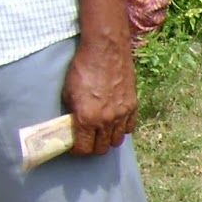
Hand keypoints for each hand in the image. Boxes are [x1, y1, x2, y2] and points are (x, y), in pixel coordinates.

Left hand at [62, 37, 136, 155]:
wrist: (105, 50)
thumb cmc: (82, 68)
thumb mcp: (68, 92)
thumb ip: (72, 113)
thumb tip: (73, 125)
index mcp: (87, 118)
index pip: (84, 149)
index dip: (78, 151)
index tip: (75, 147)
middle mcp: (106, 121)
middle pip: (102, 149)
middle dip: (93, 147)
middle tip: (87, 140)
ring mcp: (122, 115)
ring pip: (117, 141)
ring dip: (108, 140)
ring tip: (101, 132)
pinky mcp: (133, 107)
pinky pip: (129, 128)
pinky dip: (121, 129)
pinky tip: (114, 122)